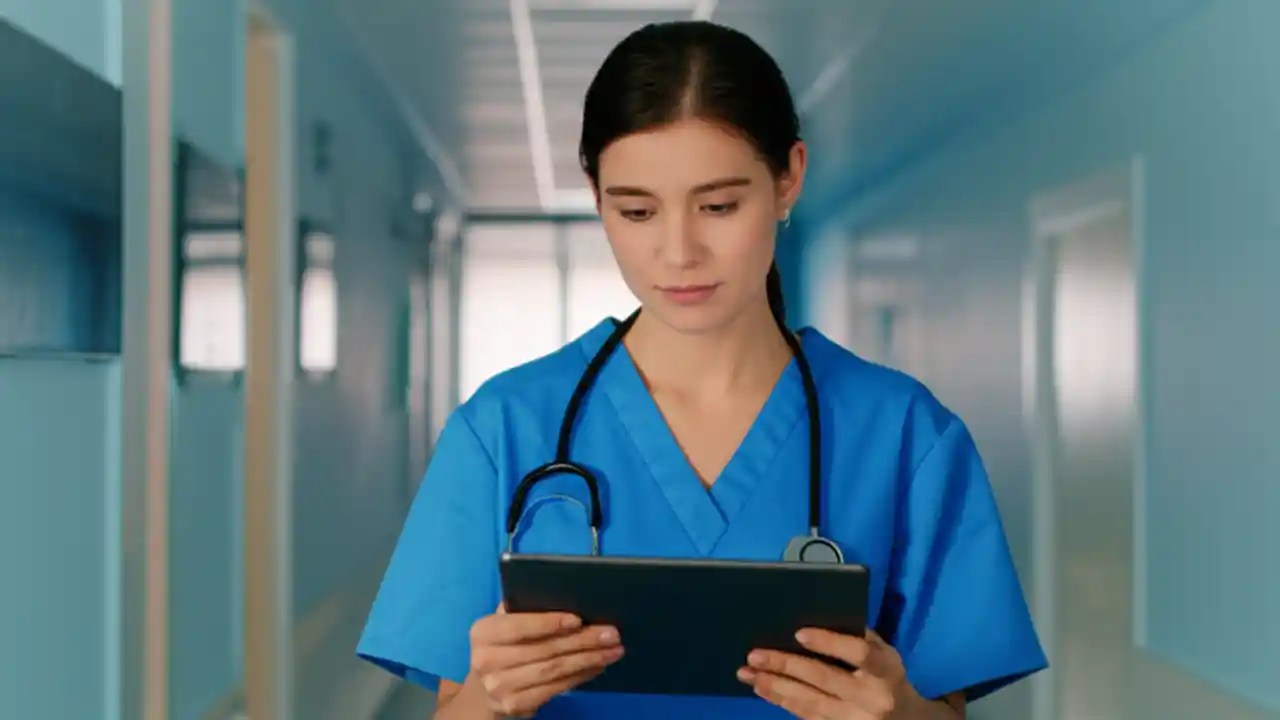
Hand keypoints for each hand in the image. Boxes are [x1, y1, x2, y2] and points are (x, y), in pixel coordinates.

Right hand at [467, 605, 623, 717]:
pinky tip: (597, 666)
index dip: (548, 623)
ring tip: (612, 650)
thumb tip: (568, 595)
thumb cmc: (503, 646)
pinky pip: (555, 689)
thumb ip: (524, 609)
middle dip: (582, 641)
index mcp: (483, 632)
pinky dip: (580, 676)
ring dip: (588, 659)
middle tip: (611, 633)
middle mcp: (486, 661)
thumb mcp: (504, 623)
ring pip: (553, 670)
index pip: (517, 626)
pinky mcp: (515, 706)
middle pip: (543, 649)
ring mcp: (499, 687)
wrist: (483, 691)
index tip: (577, 619)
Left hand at [738, 628, 913, 719]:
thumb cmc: (886, 675)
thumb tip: (812, 616)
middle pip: (824, 679)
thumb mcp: (883, 652)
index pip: (858, 653)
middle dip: (785, 665)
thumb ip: (857, 636)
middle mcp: (873, 697)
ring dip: (775, 687)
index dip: (829, 642)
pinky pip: (808, 716)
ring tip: (749, 674)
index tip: (798, 633)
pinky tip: (763, 689)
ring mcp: (857, 719)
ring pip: (810, 702)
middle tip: (755, 654)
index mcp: (885, 669)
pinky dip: (782, 701)